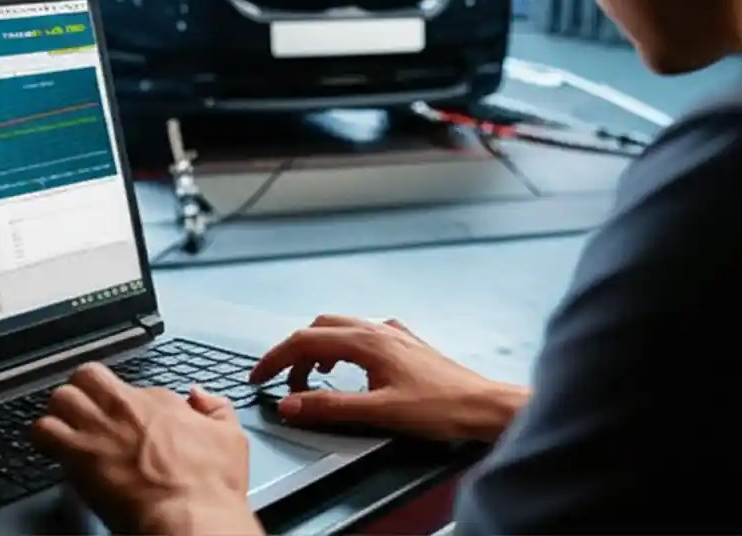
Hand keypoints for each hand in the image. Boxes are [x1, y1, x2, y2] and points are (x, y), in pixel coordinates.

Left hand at [30, 363, 261, 534]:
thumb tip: (201, 395)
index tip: (129, 424)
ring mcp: (99, 428)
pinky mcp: (77, 454)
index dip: (127, 406)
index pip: (130, 388)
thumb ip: (216, 409)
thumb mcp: (231, 436)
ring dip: (60, 412)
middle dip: (84, 390)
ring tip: (65, 428)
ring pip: (60, 396)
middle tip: (86, 410)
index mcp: (159, 401)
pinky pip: (42, 430)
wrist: (189, 516)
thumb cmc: (210, 485)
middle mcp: (125, 407)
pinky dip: (42, 437)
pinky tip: (51, 448)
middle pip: (88, 375)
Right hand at [249, 315, 530, 441]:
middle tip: (281, 380)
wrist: (483, 406)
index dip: (276, 358)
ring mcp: (394, 335)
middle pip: (319, 328)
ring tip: (311, 378)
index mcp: (367, 341)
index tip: (259, 376)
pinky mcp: (406, 345)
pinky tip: (349, 370)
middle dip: (294, 352)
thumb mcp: (378, 412)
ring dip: (318, 350)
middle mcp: (378, 330)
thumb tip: (290, 403)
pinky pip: (363, 336)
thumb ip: (330, 406)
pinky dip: (343, 349)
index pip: (305, 340)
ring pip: (341, 329)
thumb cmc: (440, 408)